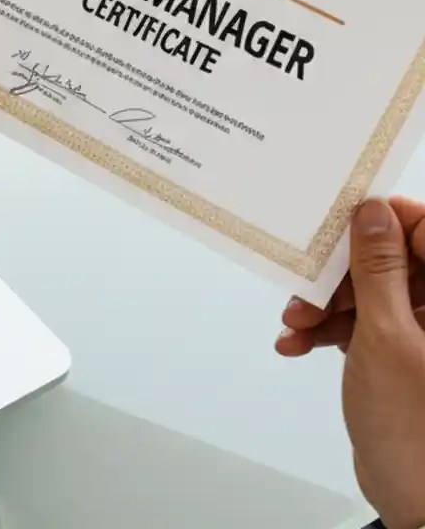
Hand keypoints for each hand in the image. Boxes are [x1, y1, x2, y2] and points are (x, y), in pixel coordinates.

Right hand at [277, 198, 424, 527]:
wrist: (415, 493)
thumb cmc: (415, 425)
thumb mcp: (386, 335)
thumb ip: (378, 270)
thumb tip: (373, 214)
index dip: (382, 220)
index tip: (339, 220)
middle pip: (388, 261)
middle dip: (338, 274)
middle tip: (306, 289)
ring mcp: (422, 331)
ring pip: (367, 292)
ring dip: (324, 305)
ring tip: (296, 325)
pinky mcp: (399, 353)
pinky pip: (360, 323)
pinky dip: (327, 330)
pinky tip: (298, 344)